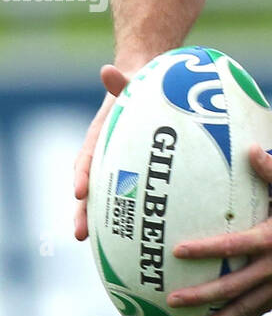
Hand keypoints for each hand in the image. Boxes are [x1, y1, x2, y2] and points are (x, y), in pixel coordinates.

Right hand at [73, 63, 131, 240]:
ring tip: (98, 245)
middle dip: (84, 211)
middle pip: (91, 186)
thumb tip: (108, 70)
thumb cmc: (141, 82)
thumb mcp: (133, 79)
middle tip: (80, 234)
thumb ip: (121, 80)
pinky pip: (131, 194)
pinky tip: (136, 237)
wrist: (147, 83)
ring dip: (102, 219)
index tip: (79, 192)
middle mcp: (105, 153)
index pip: (87, 157)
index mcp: (101, 134)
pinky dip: (129, 213)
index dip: (83, 175)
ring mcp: (119, 164)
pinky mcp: (135, 171)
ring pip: (107, 195)